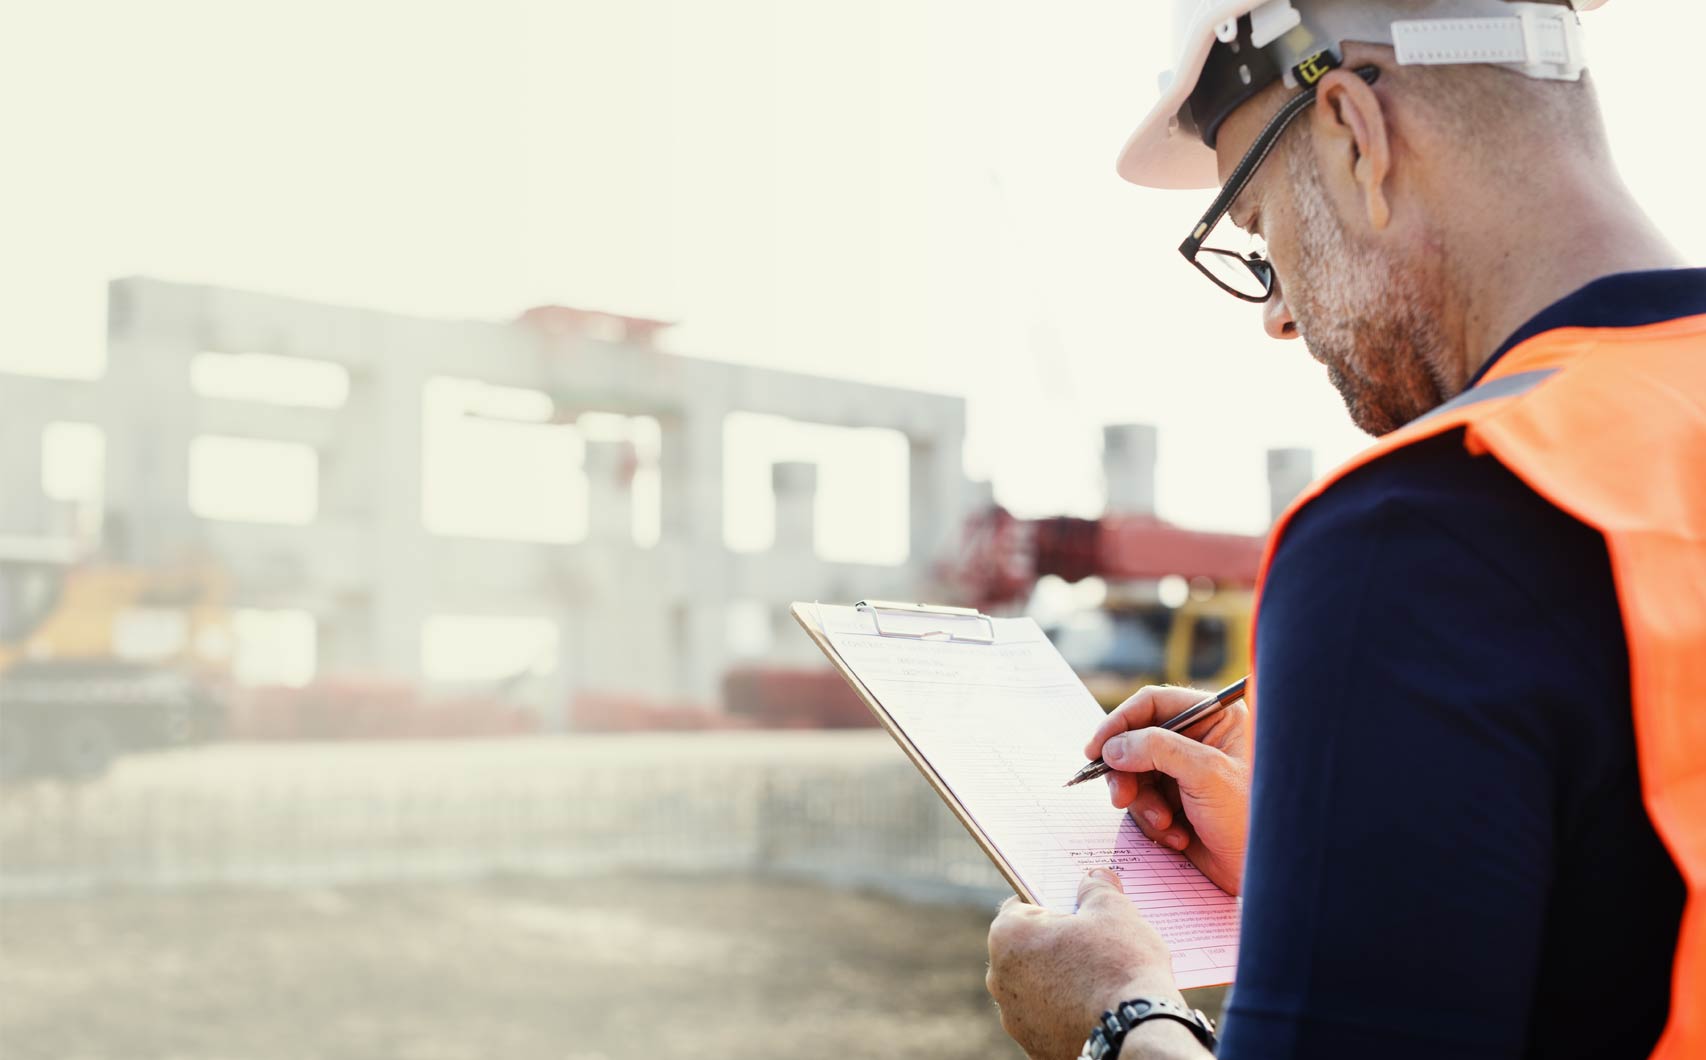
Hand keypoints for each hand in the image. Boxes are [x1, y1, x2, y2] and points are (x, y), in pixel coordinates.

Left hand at [986, 869, 1186, 1059]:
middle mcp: (999, 978)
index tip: (1073, 904)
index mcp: (1008, 936)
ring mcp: (1014, 1017)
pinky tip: (1095, 1006)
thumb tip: (1094, 878)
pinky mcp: (1033, 1046)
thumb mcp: (1114, 911)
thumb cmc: (1121, 966)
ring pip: (1037, 986)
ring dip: (1059, 979)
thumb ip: (1097, 889)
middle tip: (1092, 939)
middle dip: (1056, 942)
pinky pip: (1048, 1019)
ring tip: (1098, 976)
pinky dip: (1066, 1011)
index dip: (1051, 900)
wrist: (1136, 1034)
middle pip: (1028, 948)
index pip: (1022, 905)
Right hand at [1086, 685, 1250, 894]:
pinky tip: (1177, 836)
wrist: (1260, 871)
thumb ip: (1157, 749)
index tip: (1096, 749)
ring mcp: (1184, 773)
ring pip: (1134, 775)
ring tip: (1163, 824)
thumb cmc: (1250, 817)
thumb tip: (1113, 747)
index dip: (1120, 723)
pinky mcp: (1176, 803)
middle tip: (1122, 796)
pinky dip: (1152, 822)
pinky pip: (1142, 803)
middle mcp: (1197, 741)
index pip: (1153, 704)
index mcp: (1214, 718)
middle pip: (1136, 741)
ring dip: (1142, 803)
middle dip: (1127, 772)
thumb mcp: (1206, 774)